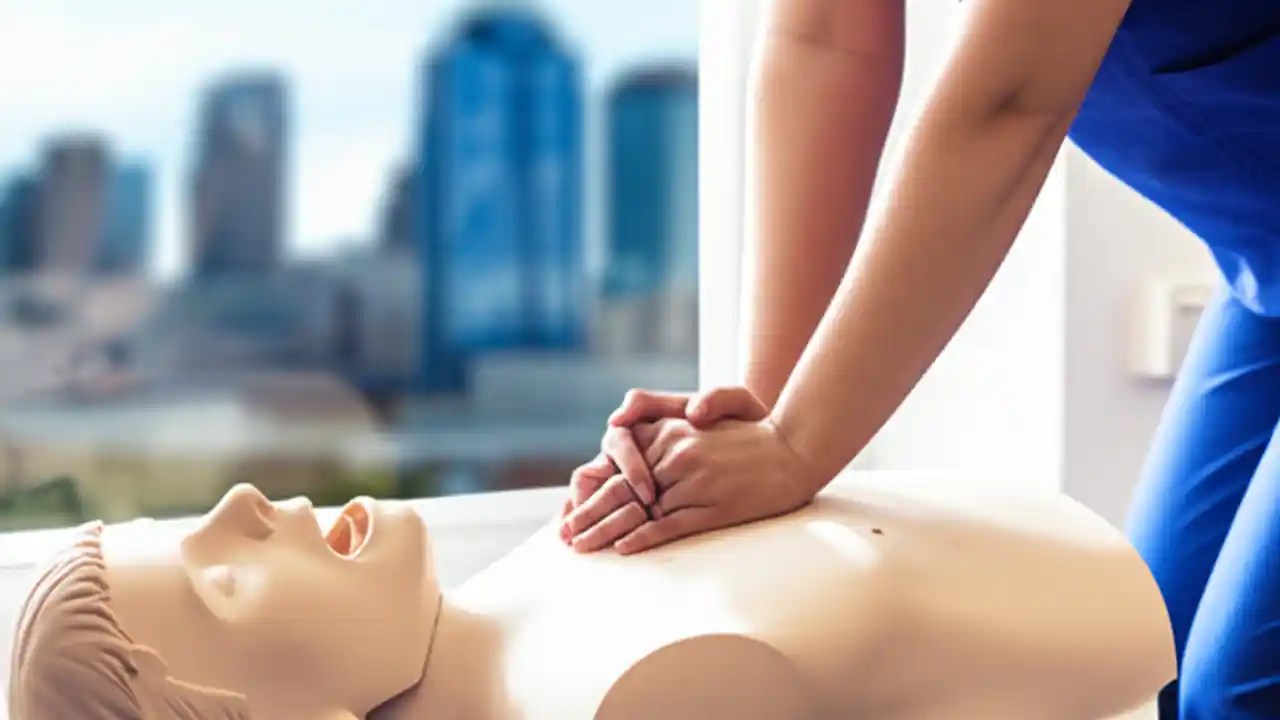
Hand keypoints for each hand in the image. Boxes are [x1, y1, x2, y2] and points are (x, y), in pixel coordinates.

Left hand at [561, 387, 798, 552]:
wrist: (795, 451)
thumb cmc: (749, 429)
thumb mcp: (700, 405)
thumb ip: (661, 406)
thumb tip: (620, 416)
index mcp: (672, 430)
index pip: (620, 460)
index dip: (592, 486)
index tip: (572, 506)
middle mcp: (678, 454)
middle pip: (621, 489)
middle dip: (588, 514)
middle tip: (566, 535)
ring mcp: (694, 484)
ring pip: (639, 511)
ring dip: (606, 532)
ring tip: (582, 547)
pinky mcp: (713, 508)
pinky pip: (670, 526)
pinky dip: (644, 537)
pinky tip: (623, 548)